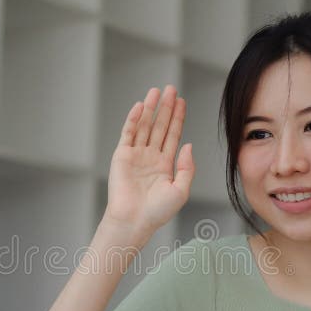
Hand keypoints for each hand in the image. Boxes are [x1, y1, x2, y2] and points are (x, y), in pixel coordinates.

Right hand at [102, 85, 193, 242]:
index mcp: (165, 165)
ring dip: (150, 109)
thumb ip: (187, 167)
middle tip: (171, 89)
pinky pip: (128, 133)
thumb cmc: (157, 212)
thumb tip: (188, 145)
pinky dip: (133, 119)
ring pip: (145, 126)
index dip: (177, 118)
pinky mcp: (121, 156)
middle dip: (165, 108)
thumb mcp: (181, 190)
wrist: (134, 220)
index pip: (172, 135)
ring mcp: (135, 155)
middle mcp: (150, 157)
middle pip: (159, 126)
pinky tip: (141, 106)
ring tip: (156, 91)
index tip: (182, 102)